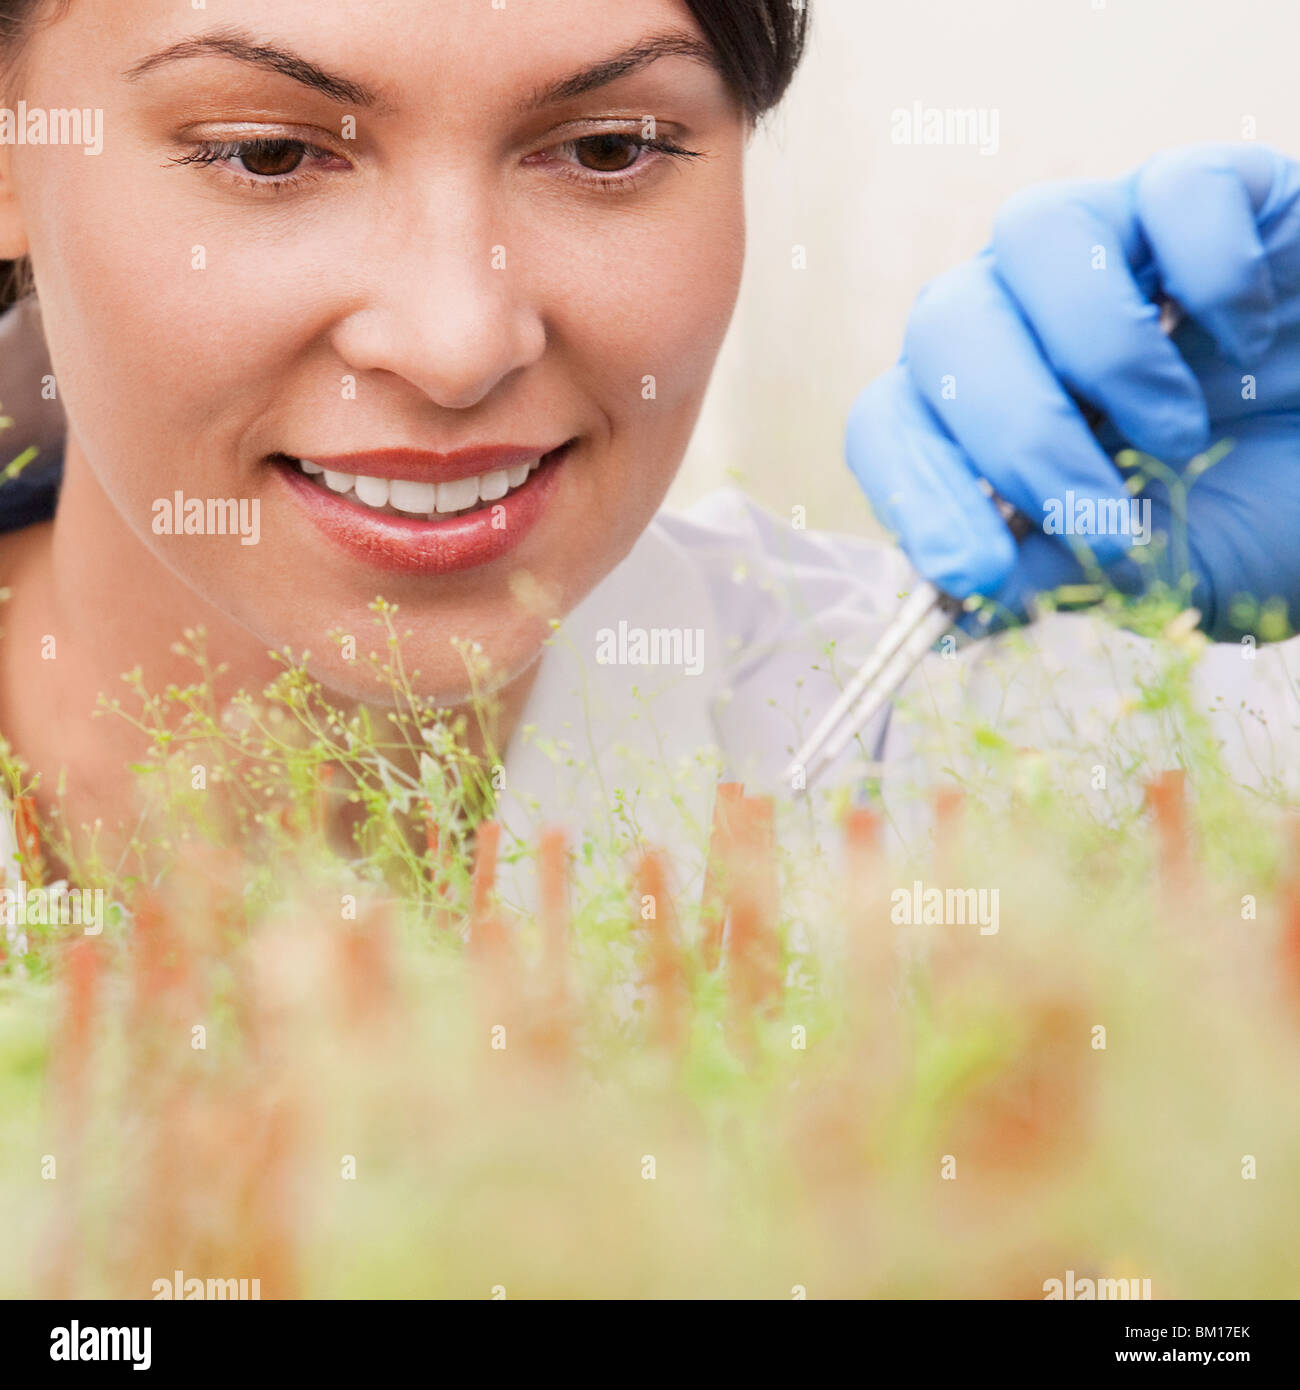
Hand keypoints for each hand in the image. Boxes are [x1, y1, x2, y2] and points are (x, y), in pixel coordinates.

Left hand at [845, 143, 1299, 640]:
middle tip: (1102, 514)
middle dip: (1017, 434)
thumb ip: (1058, 577)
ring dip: (1105, 352)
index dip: (915, 494)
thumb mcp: (1158, 570)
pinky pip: (1174, 189)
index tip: (973, 570)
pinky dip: (1212, 276)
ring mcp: (1111, 243)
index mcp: (980, 404)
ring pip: (1034, 231)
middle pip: (944, 323)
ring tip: (1178, 435)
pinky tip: (1250, 343)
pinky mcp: (1209, 193)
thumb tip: (959, 609)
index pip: (887, 421)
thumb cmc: (1256, 512)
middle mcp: (1021, 312)